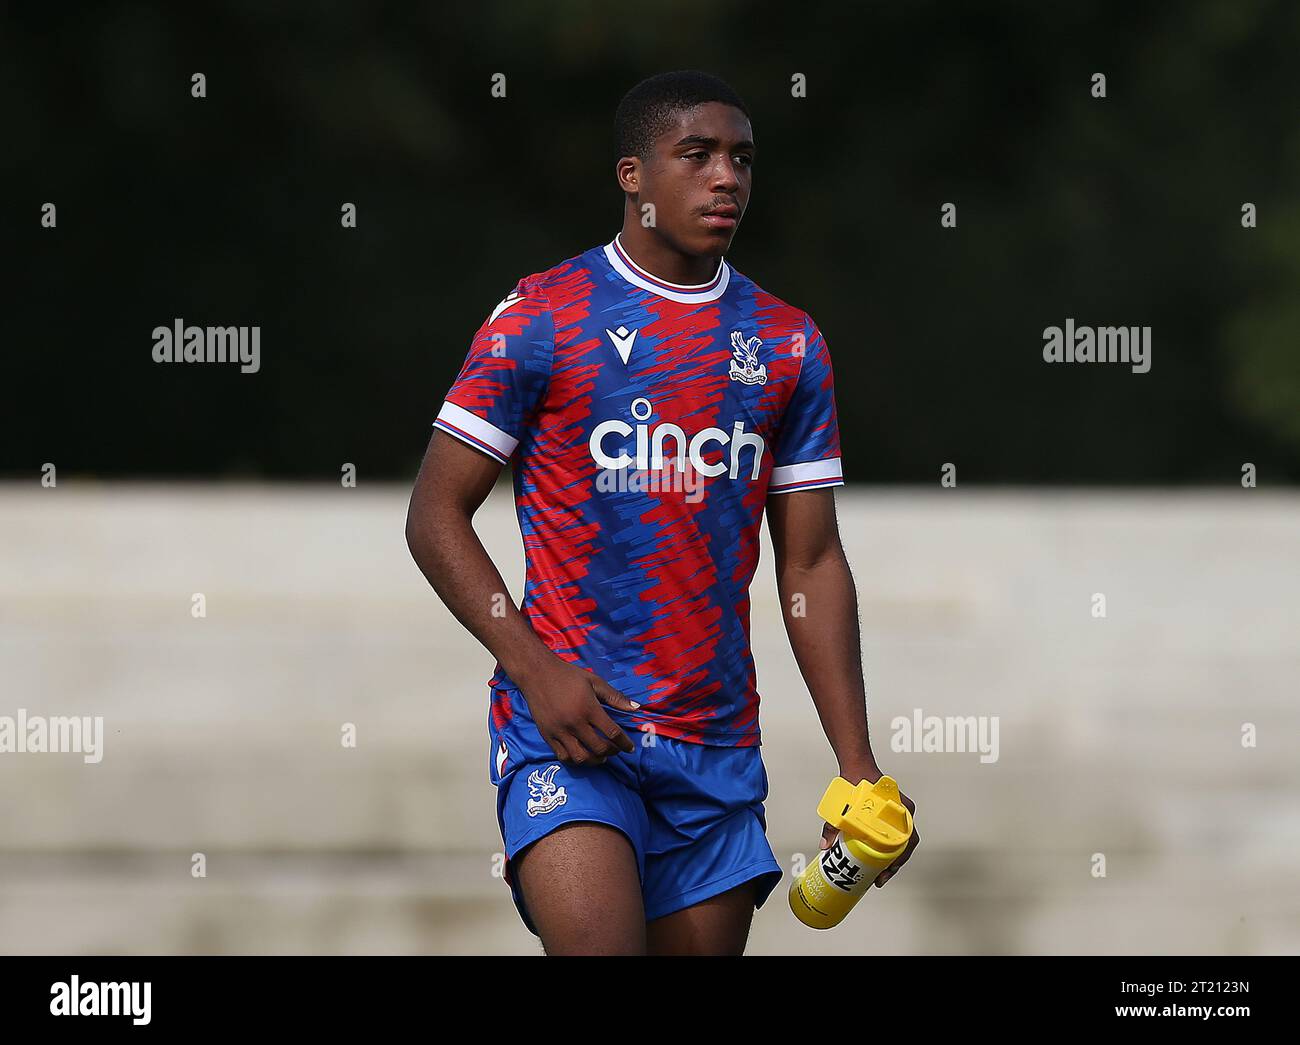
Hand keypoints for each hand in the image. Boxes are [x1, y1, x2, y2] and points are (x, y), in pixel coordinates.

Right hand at [518, 659, 637, 766]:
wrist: (537, 673)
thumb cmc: (568, 676)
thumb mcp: (594, 681)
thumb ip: (615, 697)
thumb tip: (636, 708)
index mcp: (589, 709)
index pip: (612, 733)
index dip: (624, 743)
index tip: (630, 748)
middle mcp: (575, 723)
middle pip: (598, 748)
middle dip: (612, 752)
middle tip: (616, 750)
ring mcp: (559, 731)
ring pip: (581, 757)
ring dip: (595, 760)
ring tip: (601, 757)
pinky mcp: (547, 735)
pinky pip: (563, 756)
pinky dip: (575, 760)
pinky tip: (582, 755)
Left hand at [819, 764, 918, 888]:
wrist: (856, 763)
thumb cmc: (857, 781)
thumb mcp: (845, 806)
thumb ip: (833, 826)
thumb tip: (825, 846)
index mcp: (900, 812)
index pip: (907, 843)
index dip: (898, 862)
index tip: (886, 874)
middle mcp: (903, 813)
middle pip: (904, 846)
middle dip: (893, 864)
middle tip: (879, 878)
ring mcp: (898, 813)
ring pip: (899, 841)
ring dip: (891, 856)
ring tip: (878, 870)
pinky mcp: (889, 813)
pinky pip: (892, 833)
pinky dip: (886, 845)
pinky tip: (876, 854)